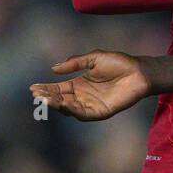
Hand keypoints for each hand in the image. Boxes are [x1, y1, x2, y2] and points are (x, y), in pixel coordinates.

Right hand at [30, 51, 150, 120]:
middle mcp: (83, 96)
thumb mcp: (94, 58)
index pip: (58, 88)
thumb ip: (75, 62)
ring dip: (57, 105)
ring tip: (45, 100)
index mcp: (79, 84)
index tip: (32, 87)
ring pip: (69, 109)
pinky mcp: (102, 112)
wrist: (140, 71)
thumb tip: (53, 69)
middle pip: (60, 99)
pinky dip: (73, 111)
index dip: (45, 88)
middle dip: (47, 97)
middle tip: (36, 94)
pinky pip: (84, 114)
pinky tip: (64, 105)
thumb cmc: (120, 63)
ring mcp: (92, 105)